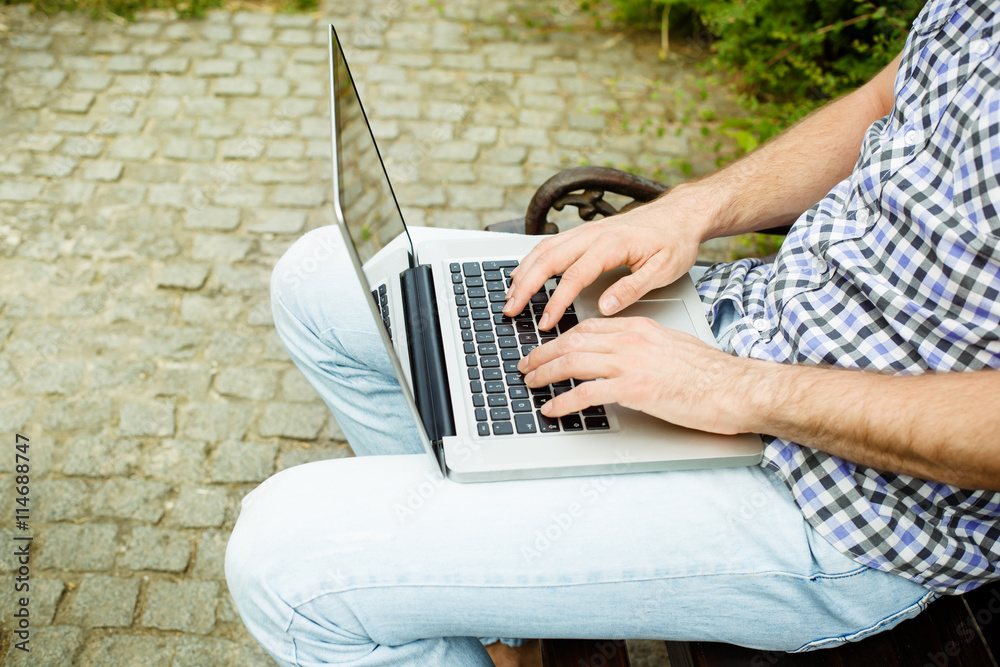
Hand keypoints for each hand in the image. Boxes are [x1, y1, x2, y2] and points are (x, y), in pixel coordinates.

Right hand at [503, 190, 708, 329]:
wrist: (680, 214)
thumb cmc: (675, 241)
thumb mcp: (664, 269)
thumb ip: (632, 288)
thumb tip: (605, 306)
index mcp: (611, 244)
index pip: (573, 276)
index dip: (555, 301)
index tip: (544, 322)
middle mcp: (594, 234)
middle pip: (549, 259)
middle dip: (525, 285)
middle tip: (510, 308)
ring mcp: (587, 231)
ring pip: (545, 249)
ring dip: (524, 272)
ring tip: (510, 294)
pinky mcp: (586, 232)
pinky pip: (552, 244)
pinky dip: (533, 259)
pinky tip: (525, 273)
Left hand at [517, 316, 753, 434]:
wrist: (734, 388)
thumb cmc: (710, 374)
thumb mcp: (670, 347)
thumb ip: (642, 348)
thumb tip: (621, 360)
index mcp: (639, 328)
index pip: (587, 327)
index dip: (560, 338)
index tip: (545, 348)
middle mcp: (630, 340)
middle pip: (572, 341)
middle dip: (543, 353)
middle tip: (526, 364)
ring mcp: (631, 363)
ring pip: (572, 362)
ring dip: (545, 373)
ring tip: (531, 383)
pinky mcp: (634, 389)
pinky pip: (586, 394)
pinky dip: (563, 401)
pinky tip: (552, 408)